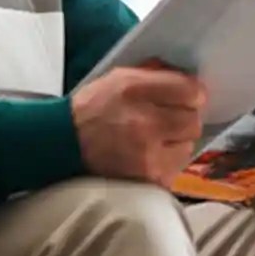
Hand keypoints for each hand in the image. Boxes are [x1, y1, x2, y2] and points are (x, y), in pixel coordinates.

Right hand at [71, 65, 206, 186]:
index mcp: (135, 91)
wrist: (61, 146)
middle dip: (185, 119)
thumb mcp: (117, 79)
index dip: (193, 93)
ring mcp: (148, 155)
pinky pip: (174, 169)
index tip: (189, 97)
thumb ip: (154, 75)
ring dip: (177, 143)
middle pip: (193, 121)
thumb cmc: (90, 111)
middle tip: (170, 120)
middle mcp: (145, 122)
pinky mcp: (147, 180)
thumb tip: (187, 78)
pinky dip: (166, 163)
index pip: (189, 90)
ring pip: (187, 147)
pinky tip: (149, 157)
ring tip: (155, 141)